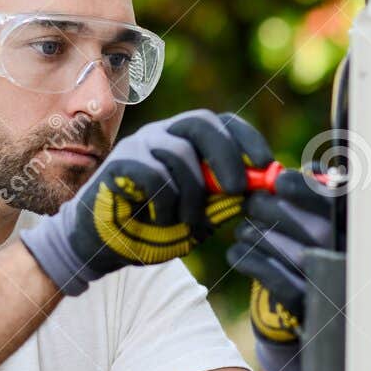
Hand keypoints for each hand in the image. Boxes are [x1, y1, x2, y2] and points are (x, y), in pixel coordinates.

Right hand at [21, 109, 273, 294]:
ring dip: (192, 196)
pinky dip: (165, 204)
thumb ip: (222, 202)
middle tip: (238, 189)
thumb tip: (259, 188)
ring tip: (185, 221)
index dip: (248, 139)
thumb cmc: (150, 230)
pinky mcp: (119, 163)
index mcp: (185, 142)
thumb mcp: (196, 218)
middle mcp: (162, 135)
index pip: (223, 123)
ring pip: (180, 155)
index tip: (269, 164)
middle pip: (202, 122)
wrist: (102, 247)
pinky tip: (157, 219)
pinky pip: (154, 175)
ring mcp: (138, 146)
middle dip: (227, 155)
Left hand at [226, 174, 334, 370]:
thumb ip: (323, 193)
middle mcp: (339, 250)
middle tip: (251, 205)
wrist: (326, 316)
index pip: (323, 195)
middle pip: (286, 213)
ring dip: (248, 231)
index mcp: (353, 228)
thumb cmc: (326, 256)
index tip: (277, 182)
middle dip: (261, 205)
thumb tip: (293, 173)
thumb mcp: (334, 224)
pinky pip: (261, 269)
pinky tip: (237, 252)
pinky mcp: (299, 302)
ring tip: (245, 232)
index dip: (296, 185)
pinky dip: (243, 257)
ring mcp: (319, 277)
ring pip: (267, 239)